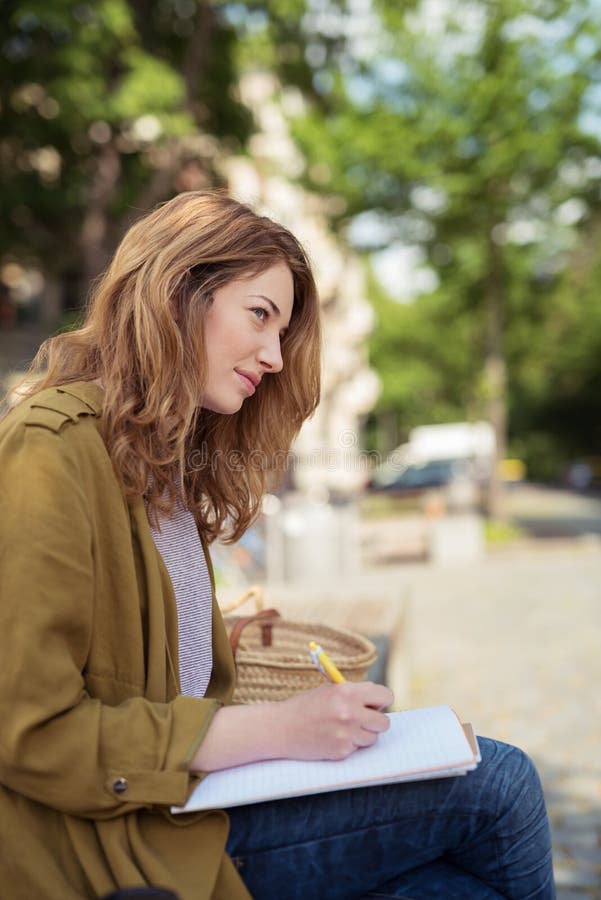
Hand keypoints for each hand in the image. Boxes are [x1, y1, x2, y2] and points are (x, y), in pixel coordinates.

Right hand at [274, 681, 393, 760]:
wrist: (281, 728)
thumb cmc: (306, 707)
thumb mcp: (330, 690)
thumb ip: (356, 693)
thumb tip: (379, 701)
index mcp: (348, 692)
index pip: (386, 696)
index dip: (381, 701)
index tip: (374, 704)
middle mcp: (350, 712)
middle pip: (384, 722)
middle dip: (375, 721)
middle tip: (361, 719)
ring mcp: (347, 734)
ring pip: (372, 738)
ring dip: (362, 734)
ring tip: (342, 728)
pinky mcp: (342, 751)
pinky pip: (357, 749)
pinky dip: (348, 744)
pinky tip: (332, 738)